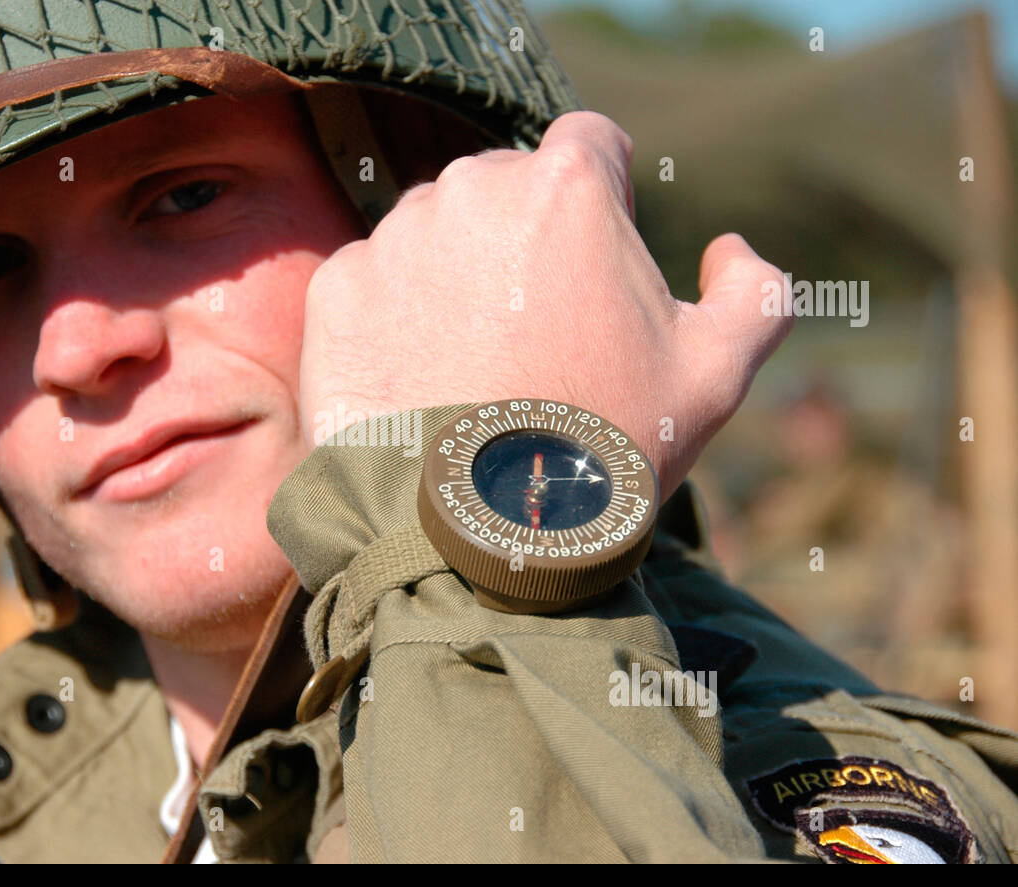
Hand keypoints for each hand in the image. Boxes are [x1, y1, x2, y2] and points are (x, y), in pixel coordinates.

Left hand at [299, 110, 791, 502]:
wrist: (480, 534)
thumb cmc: (605, 450)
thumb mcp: (717, 376)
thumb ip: (756, 293)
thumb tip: (729, 249)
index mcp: (567, 185)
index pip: (591, 145)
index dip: (605, 199)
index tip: (596, 263)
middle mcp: (471, 189)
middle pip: (506, 188)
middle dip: (526, 242)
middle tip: (537, 336)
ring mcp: (394, 238)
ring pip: (436, 233)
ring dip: (458, 277)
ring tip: (477, 366)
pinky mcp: (336, 292)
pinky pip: (374, 282)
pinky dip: (396, 319)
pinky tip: (423, 380)